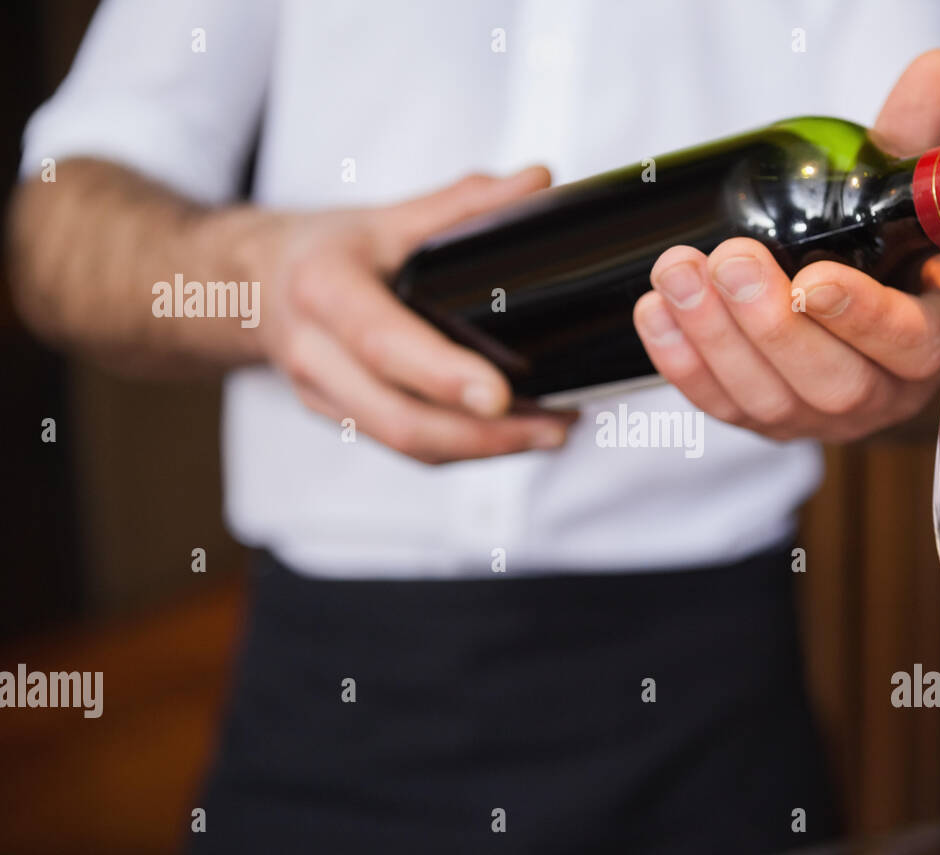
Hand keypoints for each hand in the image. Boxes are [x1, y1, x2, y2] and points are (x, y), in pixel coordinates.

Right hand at [254, 168, 576, 463]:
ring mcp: (325, 396)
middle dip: (484, 436)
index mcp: (324, 290)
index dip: (442, 375)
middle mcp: (317, 354)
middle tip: (554, 426)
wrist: (247, 288)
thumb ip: (464, 203)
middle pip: (400, 420)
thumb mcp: (385, 217)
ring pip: (407, 445)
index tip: (500, 393)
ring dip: (484, 450)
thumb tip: (538, 182)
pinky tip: (514, 436)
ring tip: (550, 432)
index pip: (384, 344)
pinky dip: (464, 449)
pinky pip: (406, 448)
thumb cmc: (321, 252)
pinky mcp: (343, 421)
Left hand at [633, 49, 939, 441]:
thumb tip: (936, 66)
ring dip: (712, 338)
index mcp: (927, 344)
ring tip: (677, 271)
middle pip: (826, 382)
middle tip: (730, 259)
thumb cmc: (886, 260)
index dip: (857, 316)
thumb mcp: (898, 202)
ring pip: (763, 398)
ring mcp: (812, 418)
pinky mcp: (759, 421)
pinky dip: (679, 362)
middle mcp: (875, 395)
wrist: (855, 321)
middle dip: (768, 324)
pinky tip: (653, 312)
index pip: (903, 343)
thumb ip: (910, 142)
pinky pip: (717, 405)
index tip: (814, 277)